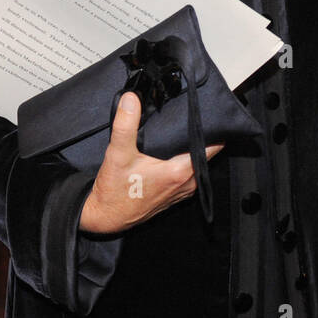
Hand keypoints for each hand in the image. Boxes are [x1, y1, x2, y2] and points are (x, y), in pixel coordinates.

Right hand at [78, 92, 222, 234]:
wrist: (105, 218)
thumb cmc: (114, 191)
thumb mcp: (118, 154)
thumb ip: (125, 124)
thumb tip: (131, 99)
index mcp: (180, 172)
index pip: (212, 147)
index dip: (212, 130)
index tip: (207, 114)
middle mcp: (187, 183)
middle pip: (206, 154)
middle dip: (202, 137)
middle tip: (194, 117)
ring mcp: (181, 192)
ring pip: (197, 165)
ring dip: (193, 151)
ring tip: (185, 132)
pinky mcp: (174, 196)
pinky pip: (189, 175)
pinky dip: (186, 163)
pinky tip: (174, 152)